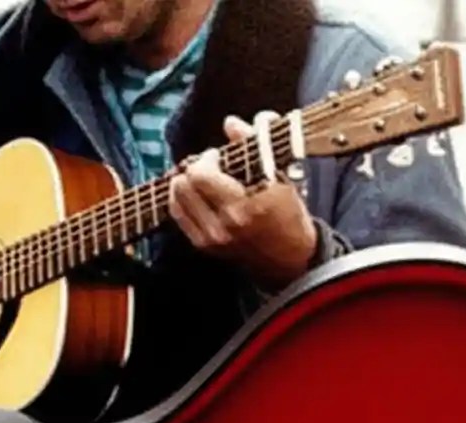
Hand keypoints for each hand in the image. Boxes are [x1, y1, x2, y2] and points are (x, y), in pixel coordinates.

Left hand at [169, 111, 318, 289]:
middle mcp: (224, 225)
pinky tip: (195, 193)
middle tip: (210, 165)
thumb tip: (230, 123)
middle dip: (196, 167)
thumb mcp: (279, 174)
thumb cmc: (287, 212)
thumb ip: (254, 144)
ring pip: (176, 197)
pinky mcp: (204, 246)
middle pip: (185, 183)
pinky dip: (181, 198)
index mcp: (245, 206)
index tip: (219, 155)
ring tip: (202, 179)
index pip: (202, 174)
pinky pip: (177, 214)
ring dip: (186, 181)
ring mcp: (212, 238)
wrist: (289, 256)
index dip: (207, 158)